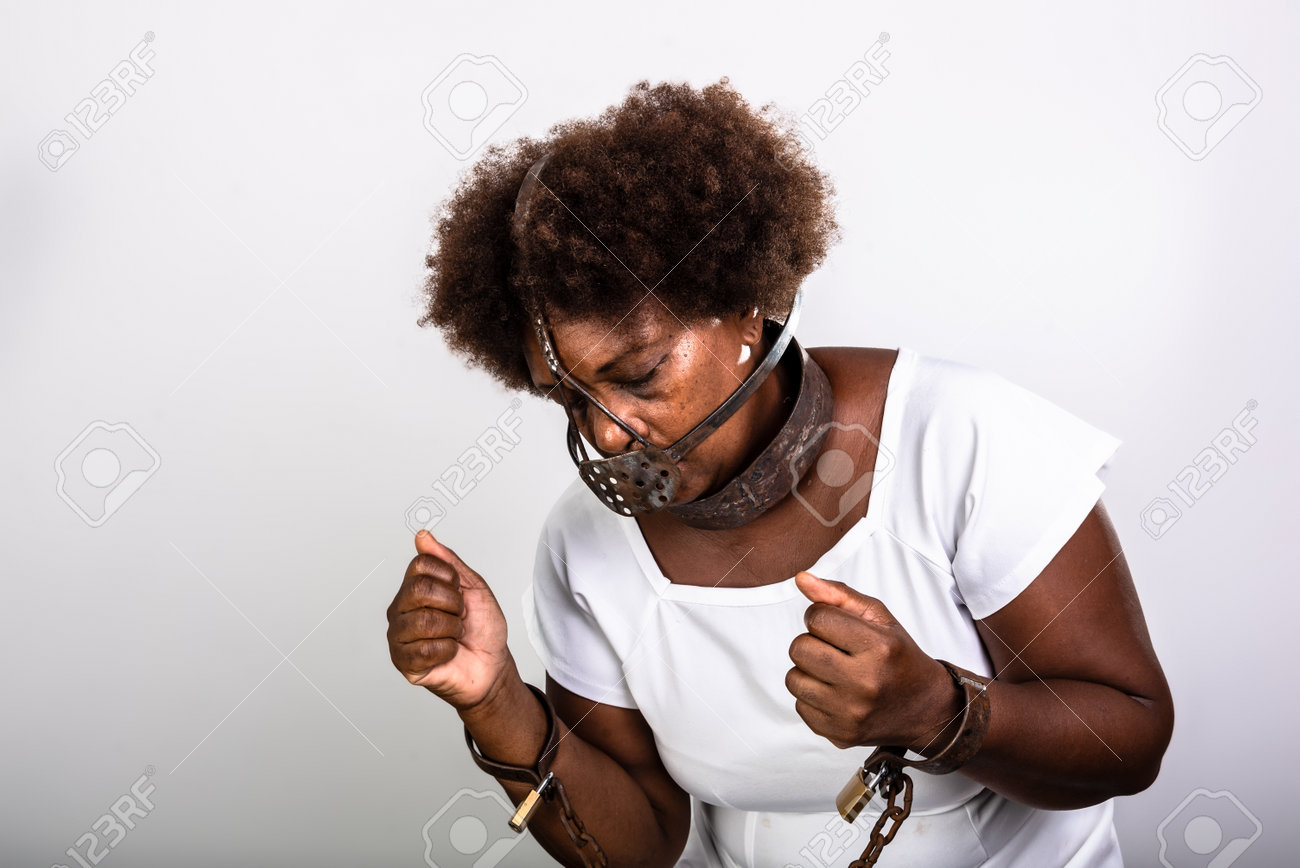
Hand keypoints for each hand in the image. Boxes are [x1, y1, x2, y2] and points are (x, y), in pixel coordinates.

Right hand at [386, 530, 512, 711]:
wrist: (491, 666)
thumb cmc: (482, 628)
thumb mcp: (474, 587)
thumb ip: (448, 561)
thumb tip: (423, 536)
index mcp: (415, 587)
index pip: (421, 564)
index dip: (450, 578)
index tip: (459, 592)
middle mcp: (401, 608)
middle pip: (419, 589)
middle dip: (452, 603)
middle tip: (459, 615)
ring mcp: (399, 635)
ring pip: (423, 620)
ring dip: (452, 629)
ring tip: (454, 635)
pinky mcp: (403, 661)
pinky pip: (425, 649)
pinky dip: (447, 651)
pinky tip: (448, 652)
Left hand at [786, 571, 956, 750]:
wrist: (925, 708)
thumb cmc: (898, 657)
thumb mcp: (879, 618)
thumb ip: (839, 595)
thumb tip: (801, 579)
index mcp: (878, 647)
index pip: (817, 618)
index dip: (821, 617)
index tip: (837, 627)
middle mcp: (865, 682)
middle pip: (799, 648)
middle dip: (812, 643)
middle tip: (835, 650)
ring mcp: (852, 712)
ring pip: (793, 679)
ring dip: (808, 671)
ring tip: (834, 672)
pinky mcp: (840, 734)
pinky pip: (799, 706)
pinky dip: (812, 697)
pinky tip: (837, 695)